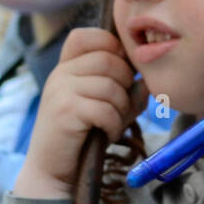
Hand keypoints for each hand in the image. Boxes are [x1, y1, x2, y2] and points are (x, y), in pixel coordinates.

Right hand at [16, 28, 141, 198]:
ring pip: (110, 86)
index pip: (86, 35)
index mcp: (68, 66)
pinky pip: (105, 109)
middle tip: (119, 106)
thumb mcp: (112, 105)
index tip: (121, 71)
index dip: (111, 46)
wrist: (55, 168)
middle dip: (125, 85)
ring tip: (111, 123)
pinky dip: (113, 124)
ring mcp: (59, 90)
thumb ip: (131, 88)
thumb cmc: (88, 132)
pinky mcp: (64, 111)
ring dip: (120, 109)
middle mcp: (60, 73)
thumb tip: (148, 78)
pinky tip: (106, 133)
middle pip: (109, 60)